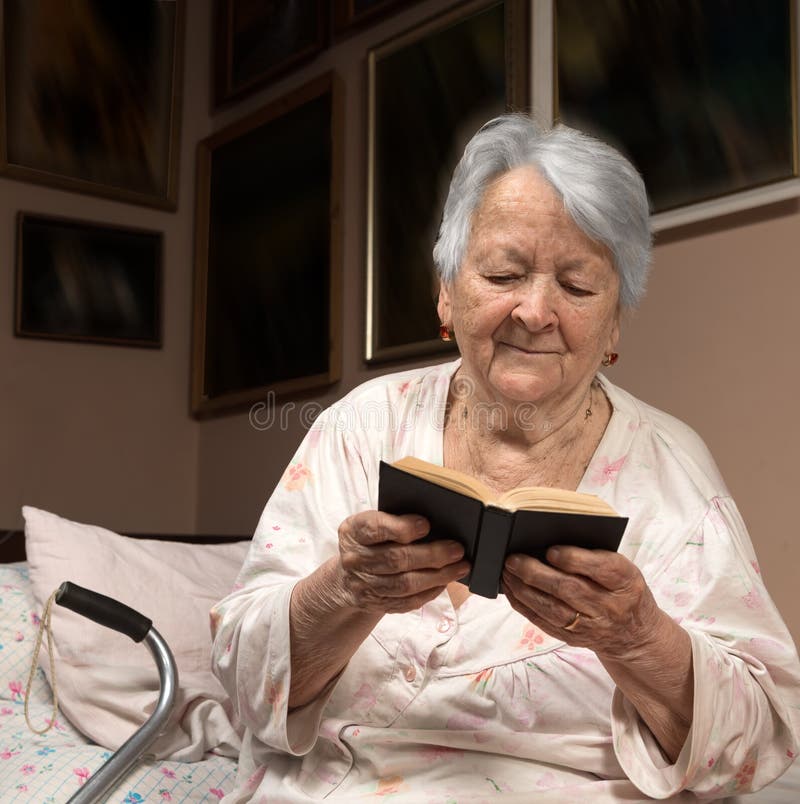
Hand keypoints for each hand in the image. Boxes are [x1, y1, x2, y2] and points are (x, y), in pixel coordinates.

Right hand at [334, 510, 468, 613]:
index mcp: (353, 532)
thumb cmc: (372, 540)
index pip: (376, 529)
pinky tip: (444, 582)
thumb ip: (397, 519)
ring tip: (460, 567)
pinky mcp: (375, 604)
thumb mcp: (374, 522)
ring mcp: (363, 585)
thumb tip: (437, 522)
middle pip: (395, 559)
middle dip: (431, 555)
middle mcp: (354, 559)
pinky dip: (429, 592)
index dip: (402, 528)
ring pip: (404, 584)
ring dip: (437, 576)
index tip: (426, 525)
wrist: (350, 574)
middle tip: (457, 550)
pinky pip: (406, 602)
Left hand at [502, 546, 663, 660]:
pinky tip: (511, 591)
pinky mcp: (574, 639)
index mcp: (625, 581)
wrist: (635, 633)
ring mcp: (592, 626)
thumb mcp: (621, 568)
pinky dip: (524, 606)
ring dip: (524, 589)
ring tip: (507, 572)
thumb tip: (547, 541)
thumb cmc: (621, 588)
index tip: (550, 550)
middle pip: (569, 589)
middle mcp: (610, 606)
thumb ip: (593, 555)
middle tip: (513, 559)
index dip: (574, 559)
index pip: (600, 568)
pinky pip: (544, 623)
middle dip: (536, 573)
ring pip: (552, 609)